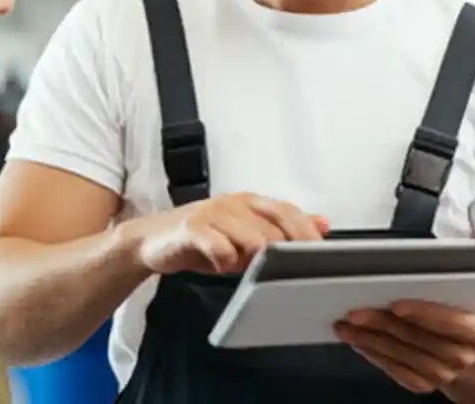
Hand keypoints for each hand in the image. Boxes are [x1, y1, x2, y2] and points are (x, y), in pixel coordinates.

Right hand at [124, 192, 328, 274]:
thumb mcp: (245, 233)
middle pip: (275, 227)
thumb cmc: (202, 239)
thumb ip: (281, 229)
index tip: (319, 257)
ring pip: (252, 238)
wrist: (151, 240)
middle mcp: (235, 203)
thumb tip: (323, 223)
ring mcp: (214, 213)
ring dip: (254, 260)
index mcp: (251, 202)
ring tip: (245, 269)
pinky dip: (226, 262)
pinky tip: (221, 268)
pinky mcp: (193, 228)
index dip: (306, 234)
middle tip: (283, 271)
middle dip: (283, 252)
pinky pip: (220, 248)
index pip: (289, 212)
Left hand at [334, 286, 474, 394]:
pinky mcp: (424, 384)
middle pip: (415, 338)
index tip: (397, 304)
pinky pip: (394, 369)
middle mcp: (461, 357)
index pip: (448, 322)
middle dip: (381, 324)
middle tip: (355, 310)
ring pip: (400, 355)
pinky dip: (374, 355)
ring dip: (369, 340)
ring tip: (346, 324)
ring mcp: (442, 374)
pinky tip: (358, 342)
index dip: (422, 313)